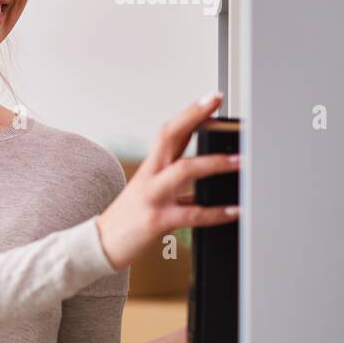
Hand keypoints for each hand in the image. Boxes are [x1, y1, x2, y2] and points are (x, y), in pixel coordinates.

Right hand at [95, 92, 238, 270]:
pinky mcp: (157, 221)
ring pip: (184, 171)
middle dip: (194, 116)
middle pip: (170, 136)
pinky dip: (217, 212)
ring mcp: (152, 196)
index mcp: (151, 168)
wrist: (100, 245)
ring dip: (215, 163)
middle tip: (218, 102)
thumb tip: (214, 174)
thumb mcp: (152, 192)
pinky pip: (192, 214)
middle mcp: (150, 176)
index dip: (191, 112)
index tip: (213, 98)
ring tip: (242, 161)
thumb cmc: (130, 218)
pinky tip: (236, 211)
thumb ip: (178, 182)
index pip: (169, 131)